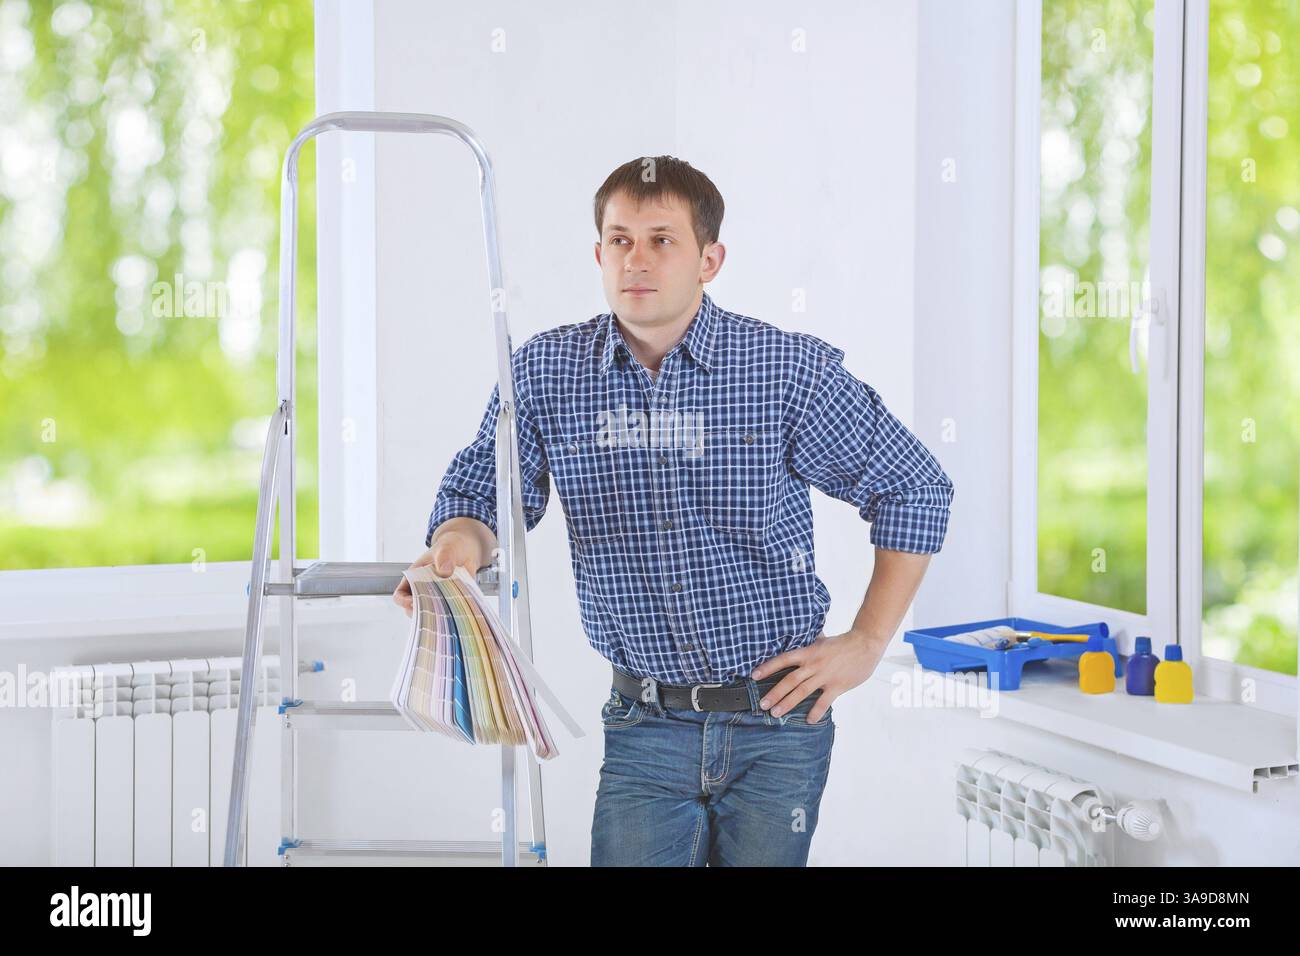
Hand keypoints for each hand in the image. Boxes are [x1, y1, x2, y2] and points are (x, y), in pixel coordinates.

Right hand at [391, 531, 483, 616]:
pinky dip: (452, 615)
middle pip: (414, 610)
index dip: (403, 601)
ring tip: (448, 611)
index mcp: (414, 578)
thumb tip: (444, 571)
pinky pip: (448, 614)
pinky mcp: (450, 601)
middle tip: (434, 610)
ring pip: (431, 614)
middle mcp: (423, 590)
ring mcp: (437, 598)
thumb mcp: (447, 548)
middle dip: (422, 613)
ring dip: (438, 615)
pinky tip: (459, 611)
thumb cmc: (450, 548)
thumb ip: (444, 557)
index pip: (400, 595)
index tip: (413, 602)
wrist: (465, 550)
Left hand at [750, 628, 890, 723]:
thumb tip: (798, 642)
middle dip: (774, 693)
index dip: (768, 667)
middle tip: (762, 704)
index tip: (754, 675)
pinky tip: (809, 720)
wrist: (865, 644)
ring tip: (776, 713)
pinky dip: (816, 712)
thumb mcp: (822, 641)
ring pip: (802, 691)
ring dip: (788, 703)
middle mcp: (813, 664)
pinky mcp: (837, 685)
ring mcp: (825, 676)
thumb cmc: (843, 643)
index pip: (783, 659)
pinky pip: (824, 701)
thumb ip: (809, 645)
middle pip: (789, 680)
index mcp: (808, 652)